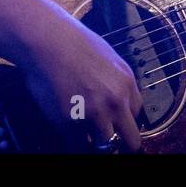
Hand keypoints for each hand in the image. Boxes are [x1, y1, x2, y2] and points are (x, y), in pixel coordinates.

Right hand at [20, 10, 144, 152]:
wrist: (49, 41)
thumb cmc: (74, 43)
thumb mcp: (110, 59)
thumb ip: (118, 83)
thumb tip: (121, 102)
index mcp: (126, 85)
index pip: (137, 116)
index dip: (125, 120)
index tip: (118, 124)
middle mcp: (115, 102)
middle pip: (130, 139)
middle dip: (121, 142)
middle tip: (110, 142)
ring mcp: (93, 114)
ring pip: (104, 144)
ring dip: (95, 140)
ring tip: (84, 131)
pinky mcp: (69, 122)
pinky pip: (76, 145)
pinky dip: (73, 142)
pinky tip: (69, 132)